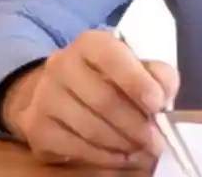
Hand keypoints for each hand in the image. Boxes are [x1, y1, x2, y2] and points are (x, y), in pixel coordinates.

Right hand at [1, 28, 179, 169]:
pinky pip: (75, 148)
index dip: (137, 82)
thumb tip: (165, 96)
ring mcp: (44, 96)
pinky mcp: (36, 127)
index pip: (113, 57)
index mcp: (90, 43)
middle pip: (104, 100)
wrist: (56, 93)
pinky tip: (121, 157)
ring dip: (123, 144)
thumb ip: (157, 75)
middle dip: (136, 125)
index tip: (158, 104)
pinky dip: (104, 157)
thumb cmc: (107, 78)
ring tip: (141, 150)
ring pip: (90, 128)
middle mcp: (61, 65)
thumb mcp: (134, 66)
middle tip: (157, 141)